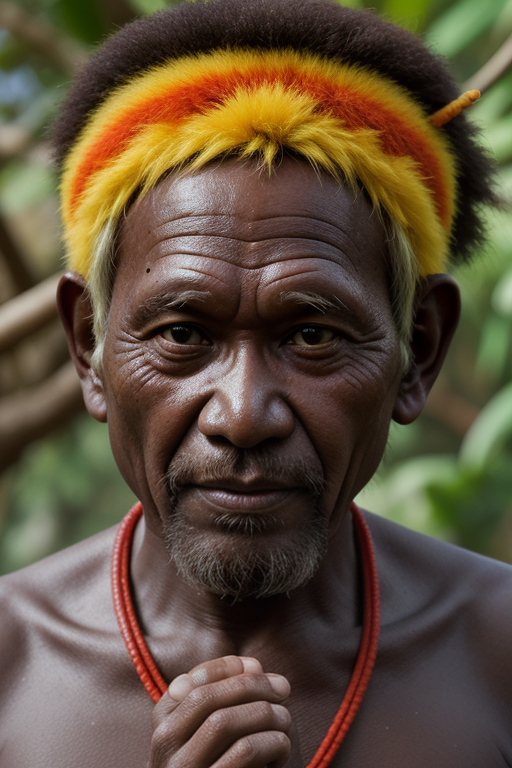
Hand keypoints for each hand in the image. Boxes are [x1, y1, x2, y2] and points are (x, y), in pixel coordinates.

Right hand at [150, 655, 290, 766]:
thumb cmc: (222, 762)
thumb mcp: (213, 728)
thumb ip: (227, 694)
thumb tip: (254, 665)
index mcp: (164, 722)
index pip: (192, 681)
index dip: (227, 667)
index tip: (257, 666)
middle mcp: (163, 746)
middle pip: (207, 698)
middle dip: (251, 685)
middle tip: (283, 687)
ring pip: (223, 722)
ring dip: (264, 713)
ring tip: (284, 720)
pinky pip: (243, 752)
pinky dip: (270, 743)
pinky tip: (281, 751)